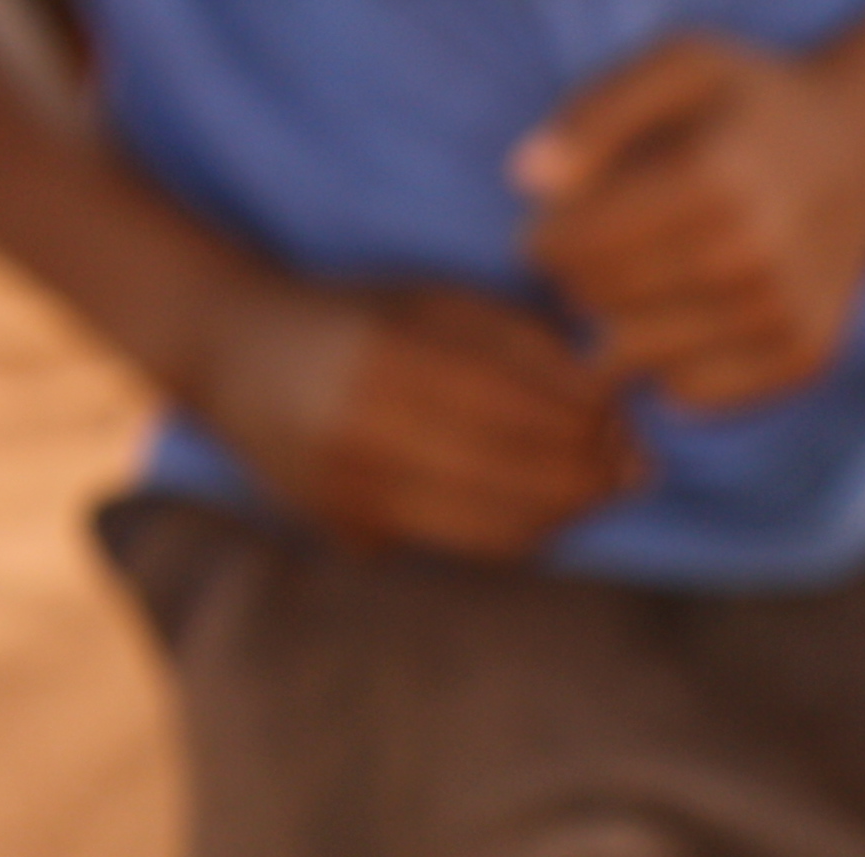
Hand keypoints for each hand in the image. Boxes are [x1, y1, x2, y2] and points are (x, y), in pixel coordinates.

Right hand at [191, 278, 640, 558]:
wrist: (232, 353)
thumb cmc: (358, 317)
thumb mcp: (434, 300)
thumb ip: (523, 338)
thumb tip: (613, 400)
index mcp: (384, 357)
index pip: (520, 409)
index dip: (588, 428)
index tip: (629, 426)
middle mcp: (361, 431)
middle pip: (516, 477)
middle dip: (590, 478)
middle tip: (632, 468)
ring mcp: (351, 494)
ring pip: (497, 529)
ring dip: (565, 516)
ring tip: (596, 490)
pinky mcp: (349, 534)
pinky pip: (463, 548)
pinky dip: (517, 533)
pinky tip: (543, 510)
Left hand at [513, 34, 864, 410]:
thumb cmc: (753, 104)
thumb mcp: (677, 67)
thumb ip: (594, 113)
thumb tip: (526, 183)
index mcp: (716, 179)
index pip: (583, 243)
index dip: (544, 242)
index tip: (543, 231)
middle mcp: (757, 254)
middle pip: (605, 302)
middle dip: (576, 283)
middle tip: (586, 261)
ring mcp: (786, 312)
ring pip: (643, 356)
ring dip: (617, 329)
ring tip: (626, 291)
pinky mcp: (807, 356)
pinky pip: (695, 394)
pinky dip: (668, 366)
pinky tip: (675, 323)